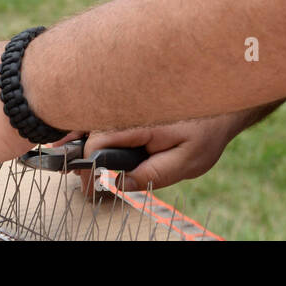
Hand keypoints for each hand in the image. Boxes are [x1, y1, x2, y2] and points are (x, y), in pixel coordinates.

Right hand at [74, 115, 240, 196]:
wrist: (222, 98)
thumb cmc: (208, 129)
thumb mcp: (188, 160)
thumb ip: (154, 173)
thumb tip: (120, 184)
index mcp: (141, 122)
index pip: (98, 142)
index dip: (89, 168)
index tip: (90, 187)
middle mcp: (129, 107)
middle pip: (88, 128)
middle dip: (76, 151)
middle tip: (73, 175)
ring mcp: (129, 101)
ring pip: (92, 117)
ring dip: (77, 134)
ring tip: (64, 151)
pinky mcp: (131, 100)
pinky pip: (103, 110)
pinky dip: (89, 122)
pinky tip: (74, 133)